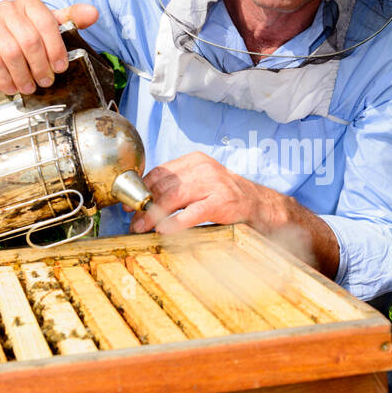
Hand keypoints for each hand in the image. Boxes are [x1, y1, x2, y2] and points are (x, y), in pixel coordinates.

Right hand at [0, 0, 98, 93]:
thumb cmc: (17, 35)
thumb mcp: (44, 26)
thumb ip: (69, 20)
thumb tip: (93, 13)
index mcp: (28, 3)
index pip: (47, 23)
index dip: (56, 48)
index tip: (60, 67)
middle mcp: (7, 8)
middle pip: (30, 40)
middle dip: (41, 66)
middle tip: (46, 82)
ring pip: (11, 53)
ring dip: (23, 75)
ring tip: (29, 87)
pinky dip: (5, 79)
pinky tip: (11, 87)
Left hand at [128, 150, 340, 281]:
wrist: (263, 206)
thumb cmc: (228, 198)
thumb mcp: (202, 184)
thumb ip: (178, 188)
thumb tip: (145, 202)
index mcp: (195, 161)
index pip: (159, 171)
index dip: (141, 188)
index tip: (128, 202)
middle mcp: (203, 168)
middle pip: (163, 185)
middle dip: (143, 204)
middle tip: (132, 220)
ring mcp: (214, 184)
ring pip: (173, 198)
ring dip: (153, 215)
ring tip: (142, 227)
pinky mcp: (222, 202)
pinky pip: (192, 213)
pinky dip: (175, 223)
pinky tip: (164, 231)